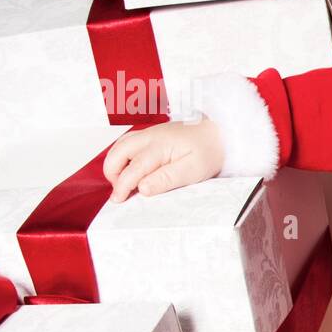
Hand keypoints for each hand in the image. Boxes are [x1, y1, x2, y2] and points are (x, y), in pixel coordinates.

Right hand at [103, 117, 225, 202]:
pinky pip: (127, 144)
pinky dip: (122, 157)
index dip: (123, 185)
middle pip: (118, 152)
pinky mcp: (150, 135)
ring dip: (115, 165)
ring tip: (124, 183)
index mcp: (160, 145)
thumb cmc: (209, 150)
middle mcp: (150, 136)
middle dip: (113, 174)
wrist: (219, 132)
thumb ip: (167, 179)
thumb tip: (143, 188)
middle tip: (120, 192)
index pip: (133, 168)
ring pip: (119, 147)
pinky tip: (131, 170)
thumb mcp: (193, 170)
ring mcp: (148, 134)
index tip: (119, 200)